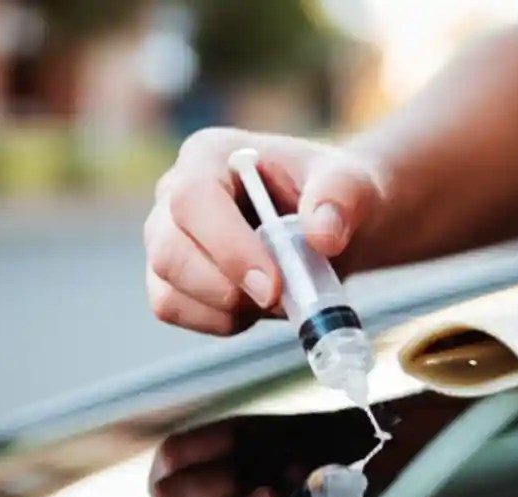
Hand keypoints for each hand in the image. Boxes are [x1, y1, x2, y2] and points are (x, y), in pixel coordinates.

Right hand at [145, 129, 389, 334]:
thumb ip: (340, 197)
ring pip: (167, 289)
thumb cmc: (330, 196)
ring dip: (225, 309)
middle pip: (169, 252)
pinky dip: (217, 321)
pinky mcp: (170, 278)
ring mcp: (167, 238)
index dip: (229, 247)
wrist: (327, 226)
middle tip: (278, 300)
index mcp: (210, 155)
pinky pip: (173, 309)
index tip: (272, 285)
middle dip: (224, 288)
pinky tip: (253, 308)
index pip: (195, 199)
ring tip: (273, 296)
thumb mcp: (350, 183)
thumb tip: (323, 234)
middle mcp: (174, 193)